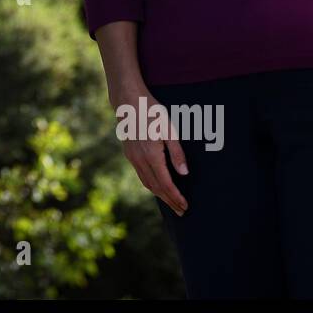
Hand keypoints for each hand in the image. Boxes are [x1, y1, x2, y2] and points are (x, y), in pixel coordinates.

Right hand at [110, 86, 188, 217]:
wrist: (127, 101)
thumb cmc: (151, 111)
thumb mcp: (169, 129)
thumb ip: (177, 152)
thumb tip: (184, 173)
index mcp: (152, 155)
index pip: (166, 183)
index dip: (175, 197)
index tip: (185, 206)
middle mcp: (140, 160)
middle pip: (156, 188)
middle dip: (169, 201)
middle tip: (181, 211)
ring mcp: (132, 157)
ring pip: (147, 183)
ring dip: (160, 195)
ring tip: (171, 203)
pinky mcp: (129, 153)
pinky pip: (141, 175)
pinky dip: (151, 185)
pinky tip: (157, 186)